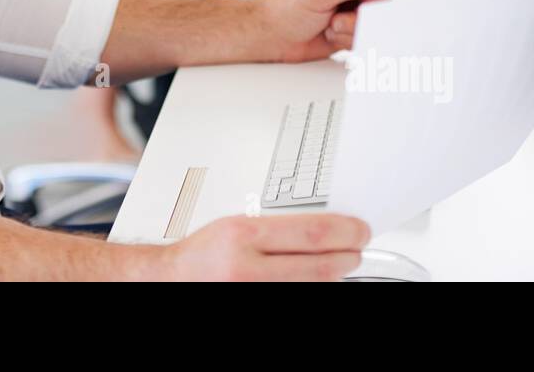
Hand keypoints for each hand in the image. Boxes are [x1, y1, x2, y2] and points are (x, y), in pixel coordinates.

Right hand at [158, 212, 369, 280]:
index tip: (359, 230)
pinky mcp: (255, 307)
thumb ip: (276, 228)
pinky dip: (312, 288)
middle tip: (359, 249)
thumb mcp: (237, 226)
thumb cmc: (205, 252)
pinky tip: (315, 280)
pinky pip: (296, 297)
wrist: (174, 278)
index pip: (310, 232)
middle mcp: (247, 267)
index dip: (344, 232)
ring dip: (333, 275)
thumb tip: (321, 229)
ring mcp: (251, 292)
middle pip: (319, 264)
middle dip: (348, 256)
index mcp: (243, 235)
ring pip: (313, 286)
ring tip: (339, 264)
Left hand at [252, 0, 393, 61]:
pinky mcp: (351, 27)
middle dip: (359, 17)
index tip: (359, 5)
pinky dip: (347, 40)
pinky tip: (330, 34)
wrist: (274, 36)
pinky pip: (364, 37)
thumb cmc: (286, 9)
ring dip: (350, 30)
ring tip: (329, 26)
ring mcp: (352, 7)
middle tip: (336, 19)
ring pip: (373, 23)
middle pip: (381, 2)